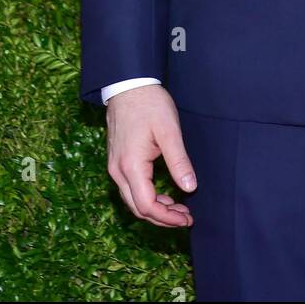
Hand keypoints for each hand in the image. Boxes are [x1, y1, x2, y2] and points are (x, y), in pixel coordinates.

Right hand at [106, 83, 196, 226]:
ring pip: (132, 200)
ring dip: (154, 209)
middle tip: (186, 217)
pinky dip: (146, 197)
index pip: (147, 206)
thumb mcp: (169, 131)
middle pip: (137, 208)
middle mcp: (118, 171)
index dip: (167, 218)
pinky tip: (163, 194)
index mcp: (131, 166)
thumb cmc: (149, 104)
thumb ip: (179, 161)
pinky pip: (130, 188)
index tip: (187, 218)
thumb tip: (190, 188)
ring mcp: (115, 166)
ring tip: (178, 208)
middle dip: (162, 217)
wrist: (128, 84)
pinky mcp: (117, 160)